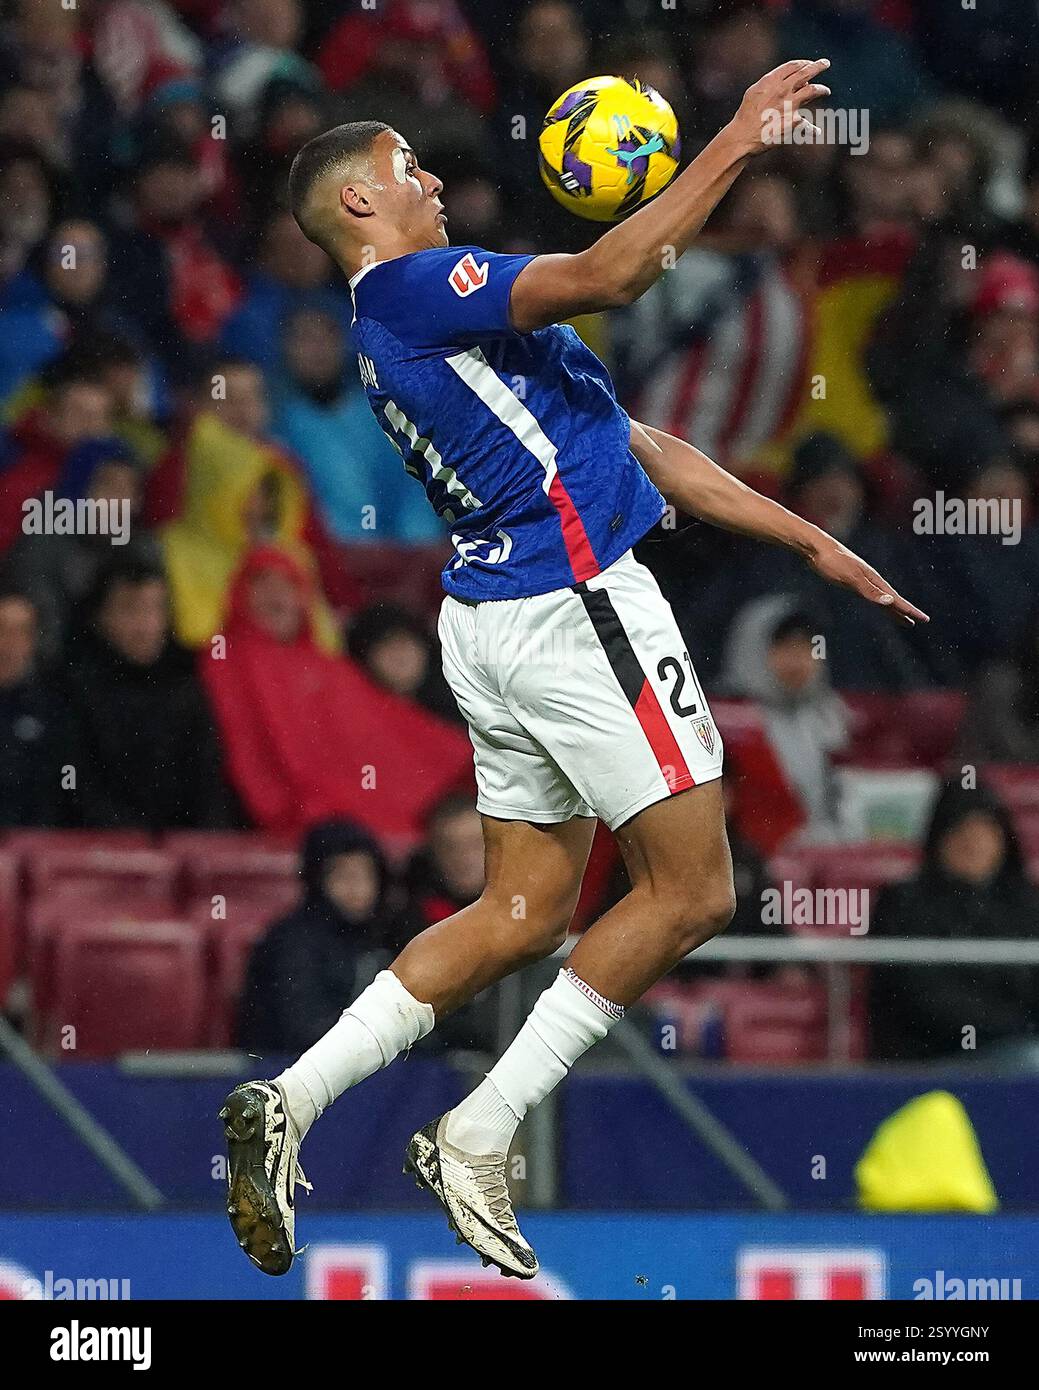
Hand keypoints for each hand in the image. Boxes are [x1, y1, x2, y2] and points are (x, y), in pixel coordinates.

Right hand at [728, 59, 831, 157]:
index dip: (804, 63)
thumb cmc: (746, 115)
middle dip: (818, 66)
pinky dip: (813, 129)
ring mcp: (790, 105)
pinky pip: (807, 125)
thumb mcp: (754, 92)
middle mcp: (783, 90)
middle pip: (806, 73)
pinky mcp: (794, 123)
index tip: (809, 64)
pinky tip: (817, 131)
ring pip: (813, 91)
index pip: (793, 66)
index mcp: (772, 81)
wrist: (744, 137)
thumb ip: (770, 84)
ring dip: (822, 89)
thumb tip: (786, 82)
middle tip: (825, 64)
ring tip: (826, 90)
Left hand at [807, 537, 929, 626]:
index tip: (923, 619)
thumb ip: (869, 590)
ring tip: (902, 619)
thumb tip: (890, 601)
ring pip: (882, 599)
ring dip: (893, 609)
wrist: (816, 548)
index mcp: (873, 580)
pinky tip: (879, 604)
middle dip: (905, 612)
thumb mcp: (851, 577)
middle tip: (919, 621)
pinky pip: (871, 596)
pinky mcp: (851, 581)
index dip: (909, 610)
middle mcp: (870, 580)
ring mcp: (861, 581)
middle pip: (892, 600)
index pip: (896, 599)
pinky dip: (879, 602)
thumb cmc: (832, 560)